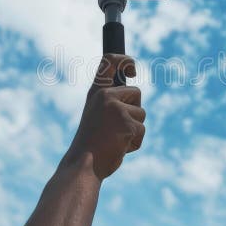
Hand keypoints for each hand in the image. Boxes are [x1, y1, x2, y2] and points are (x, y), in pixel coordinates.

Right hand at [63, 54, 145, 179]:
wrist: (83, 165)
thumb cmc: (91, 143)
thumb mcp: (96, 115)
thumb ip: (111, 103)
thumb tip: (133, 93)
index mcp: (96, 92)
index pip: (110, 61)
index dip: (124, 60)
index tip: (132, 69)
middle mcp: (105, 96)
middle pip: (136, 93)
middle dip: (133, 111)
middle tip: (115, 128)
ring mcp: (116, 109)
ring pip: (141, 113)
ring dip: (134, 129)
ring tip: (115, 139)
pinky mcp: (127, 123)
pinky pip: (142, 130)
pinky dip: (135, 142)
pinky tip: (119, 147)